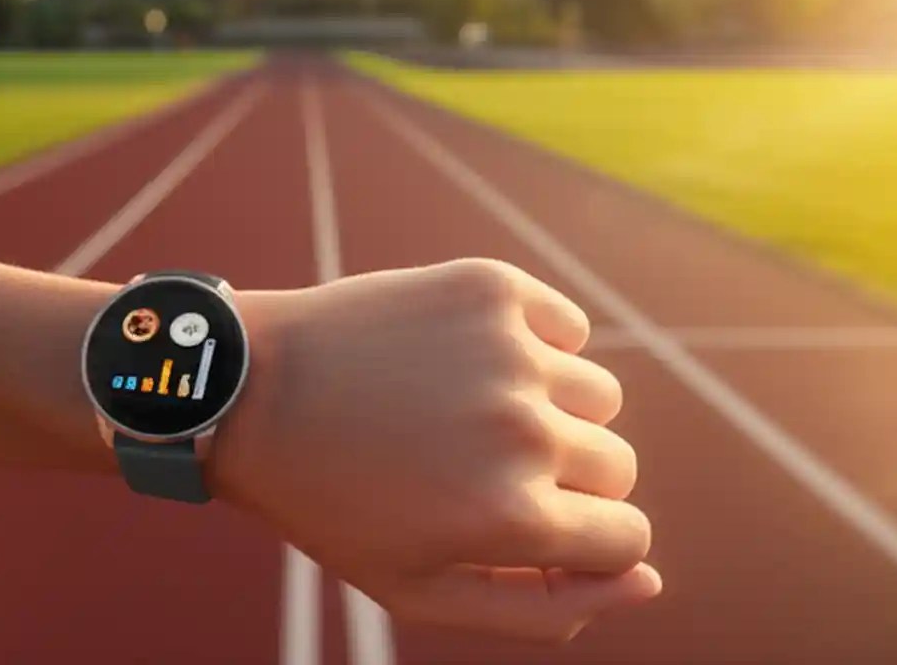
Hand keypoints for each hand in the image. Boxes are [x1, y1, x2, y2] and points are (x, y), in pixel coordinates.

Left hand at [219, 260, 659, 642]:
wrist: (248, 389)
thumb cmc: (330, 501)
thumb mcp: (416, 591)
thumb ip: (542, 609)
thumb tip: (648, 581)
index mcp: (511, 518)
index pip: (629, 540)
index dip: (584, 543)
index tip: (531, 524)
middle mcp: (524, 431)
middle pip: (618, 468)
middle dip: (565, 479)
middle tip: (477, 466)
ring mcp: (510, 351)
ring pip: (598, 396)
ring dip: (552, 409)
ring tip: (468, 411)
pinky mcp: (491, 288)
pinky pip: (568, 326)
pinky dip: (534, 345)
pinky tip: (466, 358)